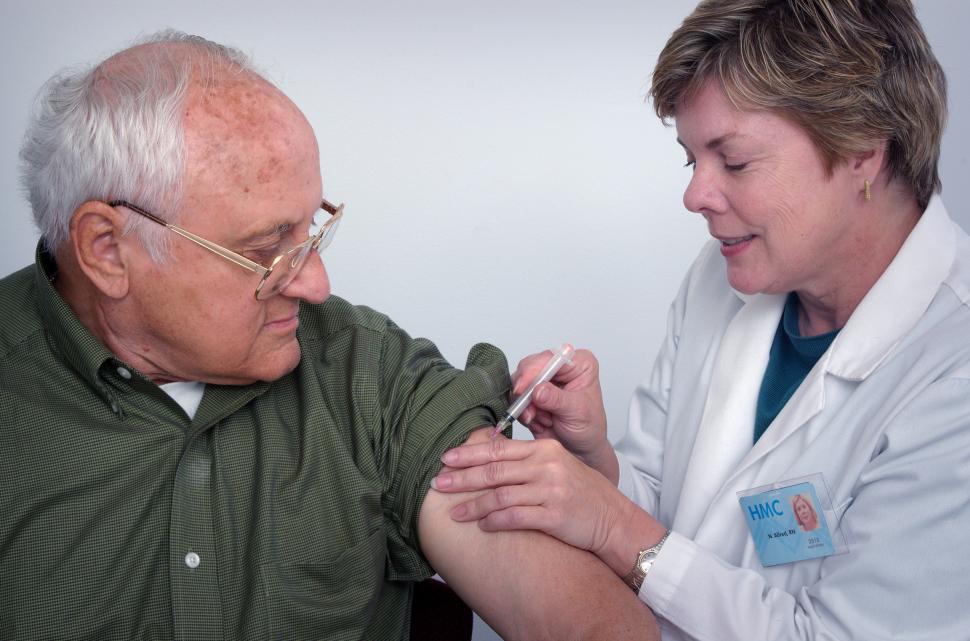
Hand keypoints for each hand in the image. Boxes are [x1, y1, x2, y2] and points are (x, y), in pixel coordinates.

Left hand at [431, 437, 630, 557]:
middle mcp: (546, 466)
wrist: (612, 518)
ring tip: (455, 513)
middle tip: (439, 483)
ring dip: (474, 505)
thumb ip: (527, 460)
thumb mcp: (557, 465)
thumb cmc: (582, 493)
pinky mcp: (554, 515)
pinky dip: (495, 522)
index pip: (499, 448)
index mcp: (544, 449)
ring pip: (500, 495)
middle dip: (462, 478)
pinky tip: (482, 526)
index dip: (470, 454)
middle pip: (494, 470)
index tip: (446, 458)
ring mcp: (551, 490)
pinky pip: (515, 517)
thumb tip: (490, 456)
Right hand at [511, 348, 616, 480]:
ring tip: (542, 420)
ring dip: (525, 405)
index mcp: (578, 364)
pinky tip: (539, 422)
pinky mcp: (530, 394)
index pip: (551, 358)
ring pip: (519, 383)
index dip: (534, 371)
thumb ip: (557, 400)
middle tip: (529, 410)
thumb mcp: (577, 412)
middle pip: (530, 366)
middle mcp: (559, 368)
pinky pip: (515, 398)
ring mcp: (543, 380)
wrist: (580, 449)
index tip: (523, 388)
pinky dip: (523, 412)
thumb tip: (538, 390)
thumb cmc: (589, 428)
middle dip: (526, 391)